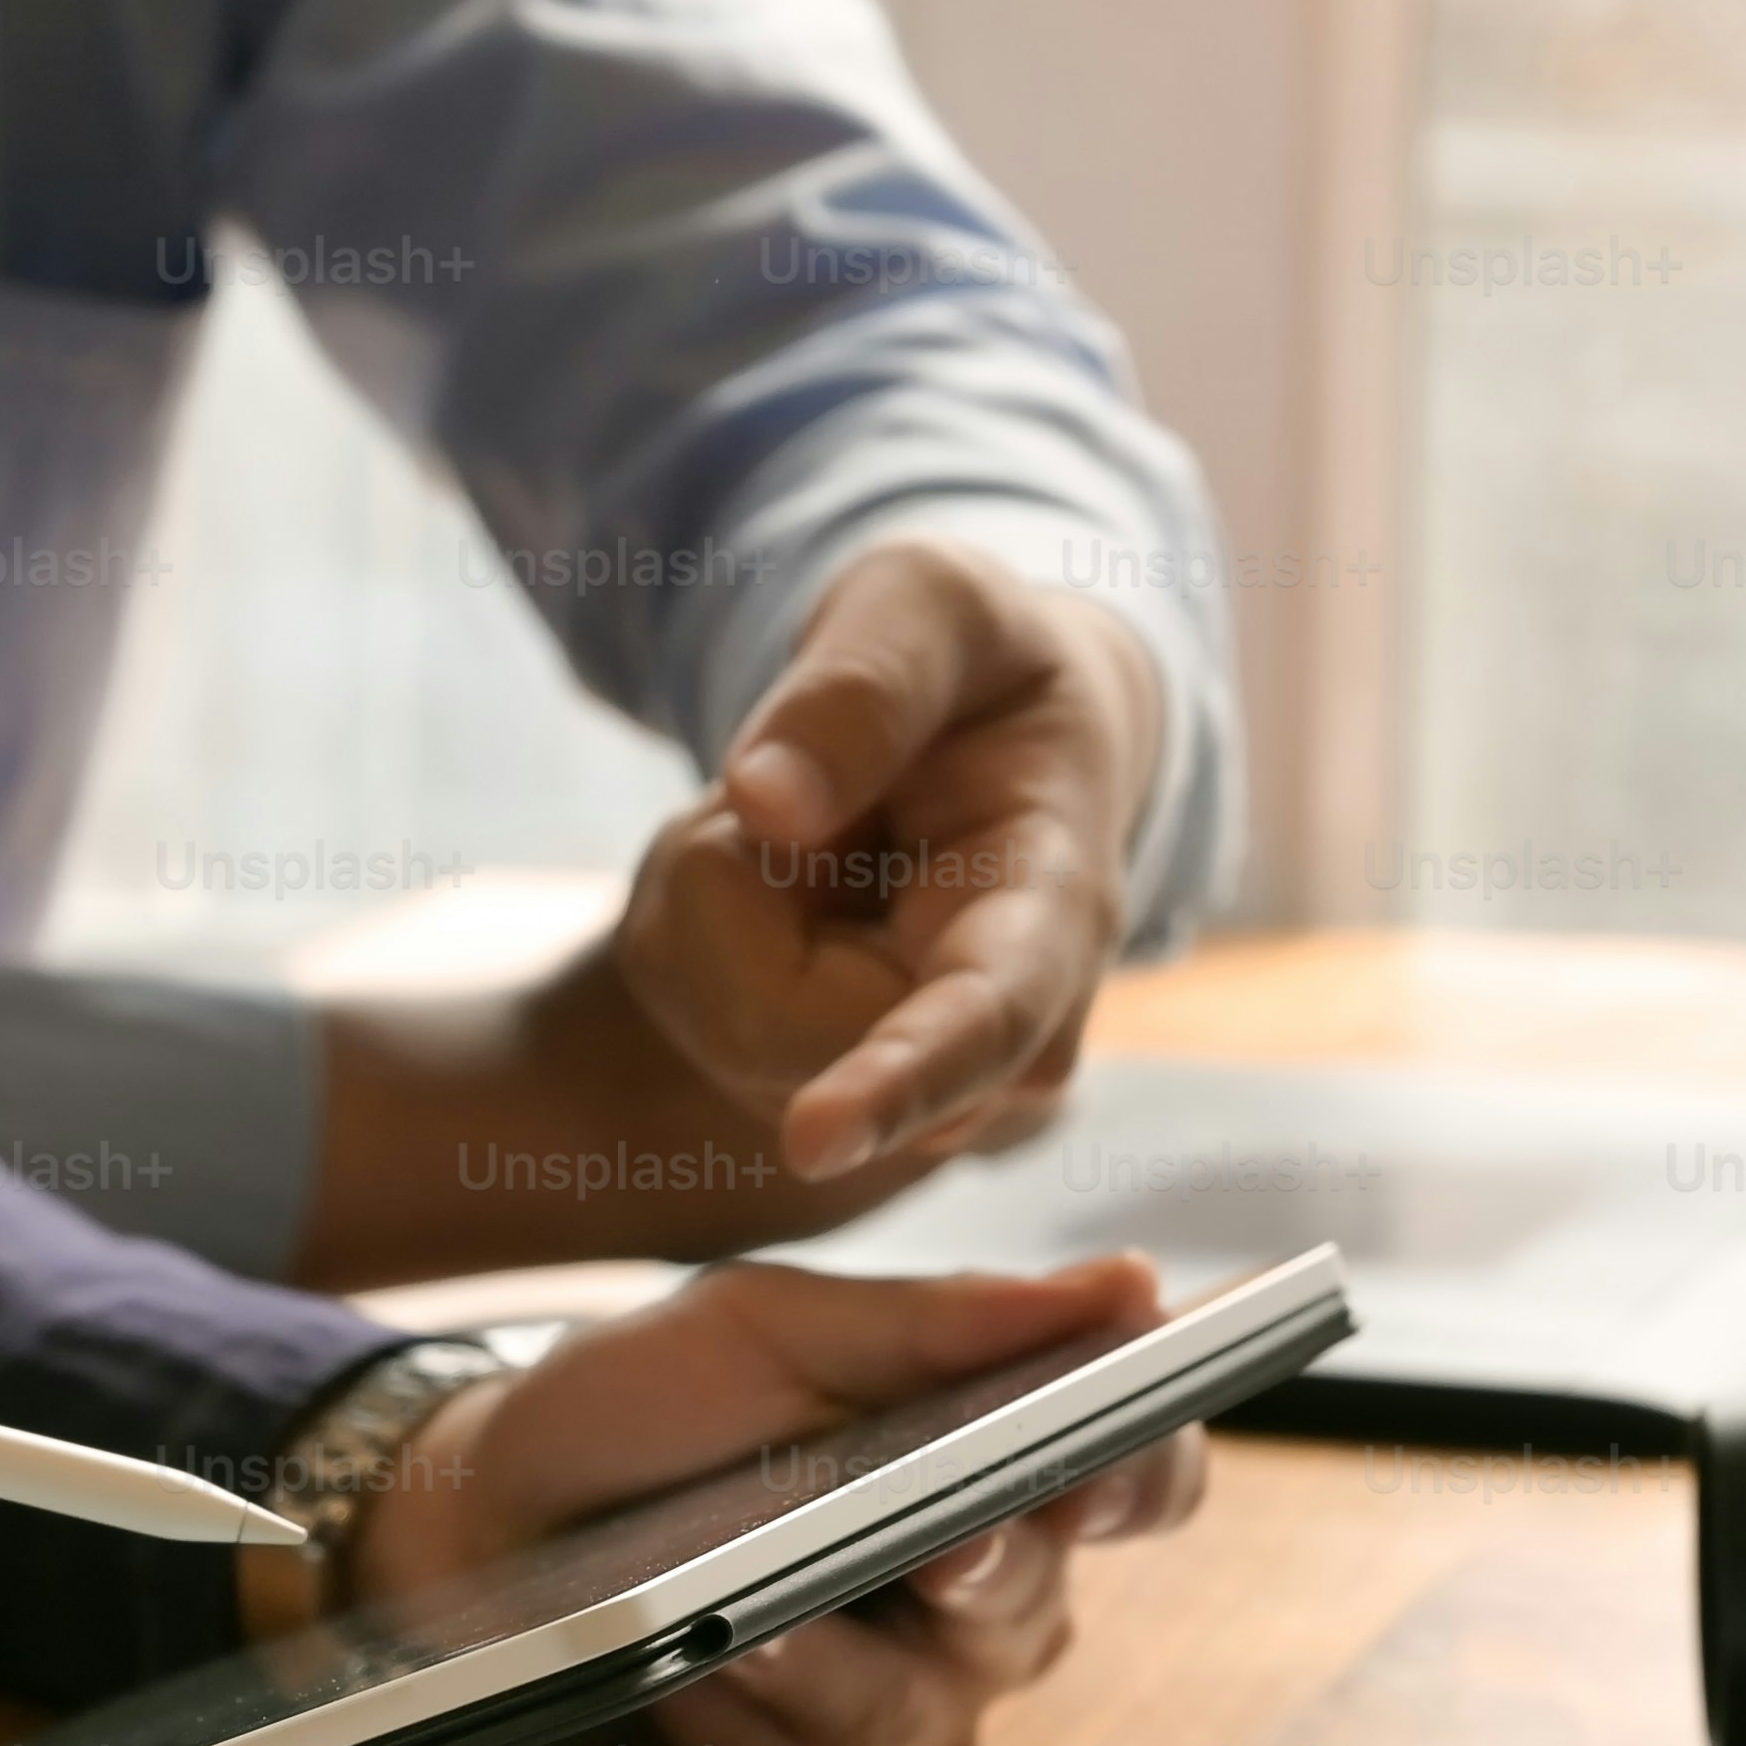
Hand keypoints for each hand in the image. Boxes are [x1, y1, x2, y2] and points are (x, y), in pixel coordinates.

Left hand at [344, 1257, 1201, 1745]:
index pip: (1137, 1484)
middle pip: (1037, 1614)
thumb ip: (927, 1321)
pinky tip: (686, 1688)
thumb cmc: (629, 1417)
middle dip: (982, 1581)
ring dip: (831, 1672)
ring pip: (927, 1725)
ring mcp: (894, 1722)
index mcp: (990, 1474)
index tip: (1100, 1461)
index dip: (1145, 1478)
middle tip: (932, 1552)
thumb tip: (1124, 1286)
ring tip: (739, 1627)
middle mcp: (971, 1611)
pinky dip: (747, 1739)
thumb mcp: (756, 1333)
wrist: (465, 1529)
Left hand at [623, 535, 1167, 1185]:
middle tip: (799, 771)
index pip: (988, 1019)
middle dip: (738, 880)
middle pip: (789, 1023)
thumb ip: (862, 688)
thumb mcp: (930, 605)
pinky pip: (690, 1005)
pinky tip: (780, 879)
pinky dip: (693, 918)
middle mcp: (998, 1029)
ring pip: (723, 1016)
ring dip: (715, 890)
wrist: (995, 743)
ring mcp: (908, 1074)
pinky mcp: (821, 1080)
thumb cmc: (975, 666)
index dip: (899, 1079)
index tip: (813, 1139)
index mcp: (1055, 904)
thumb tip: (765, 806)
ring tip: (806, 823)